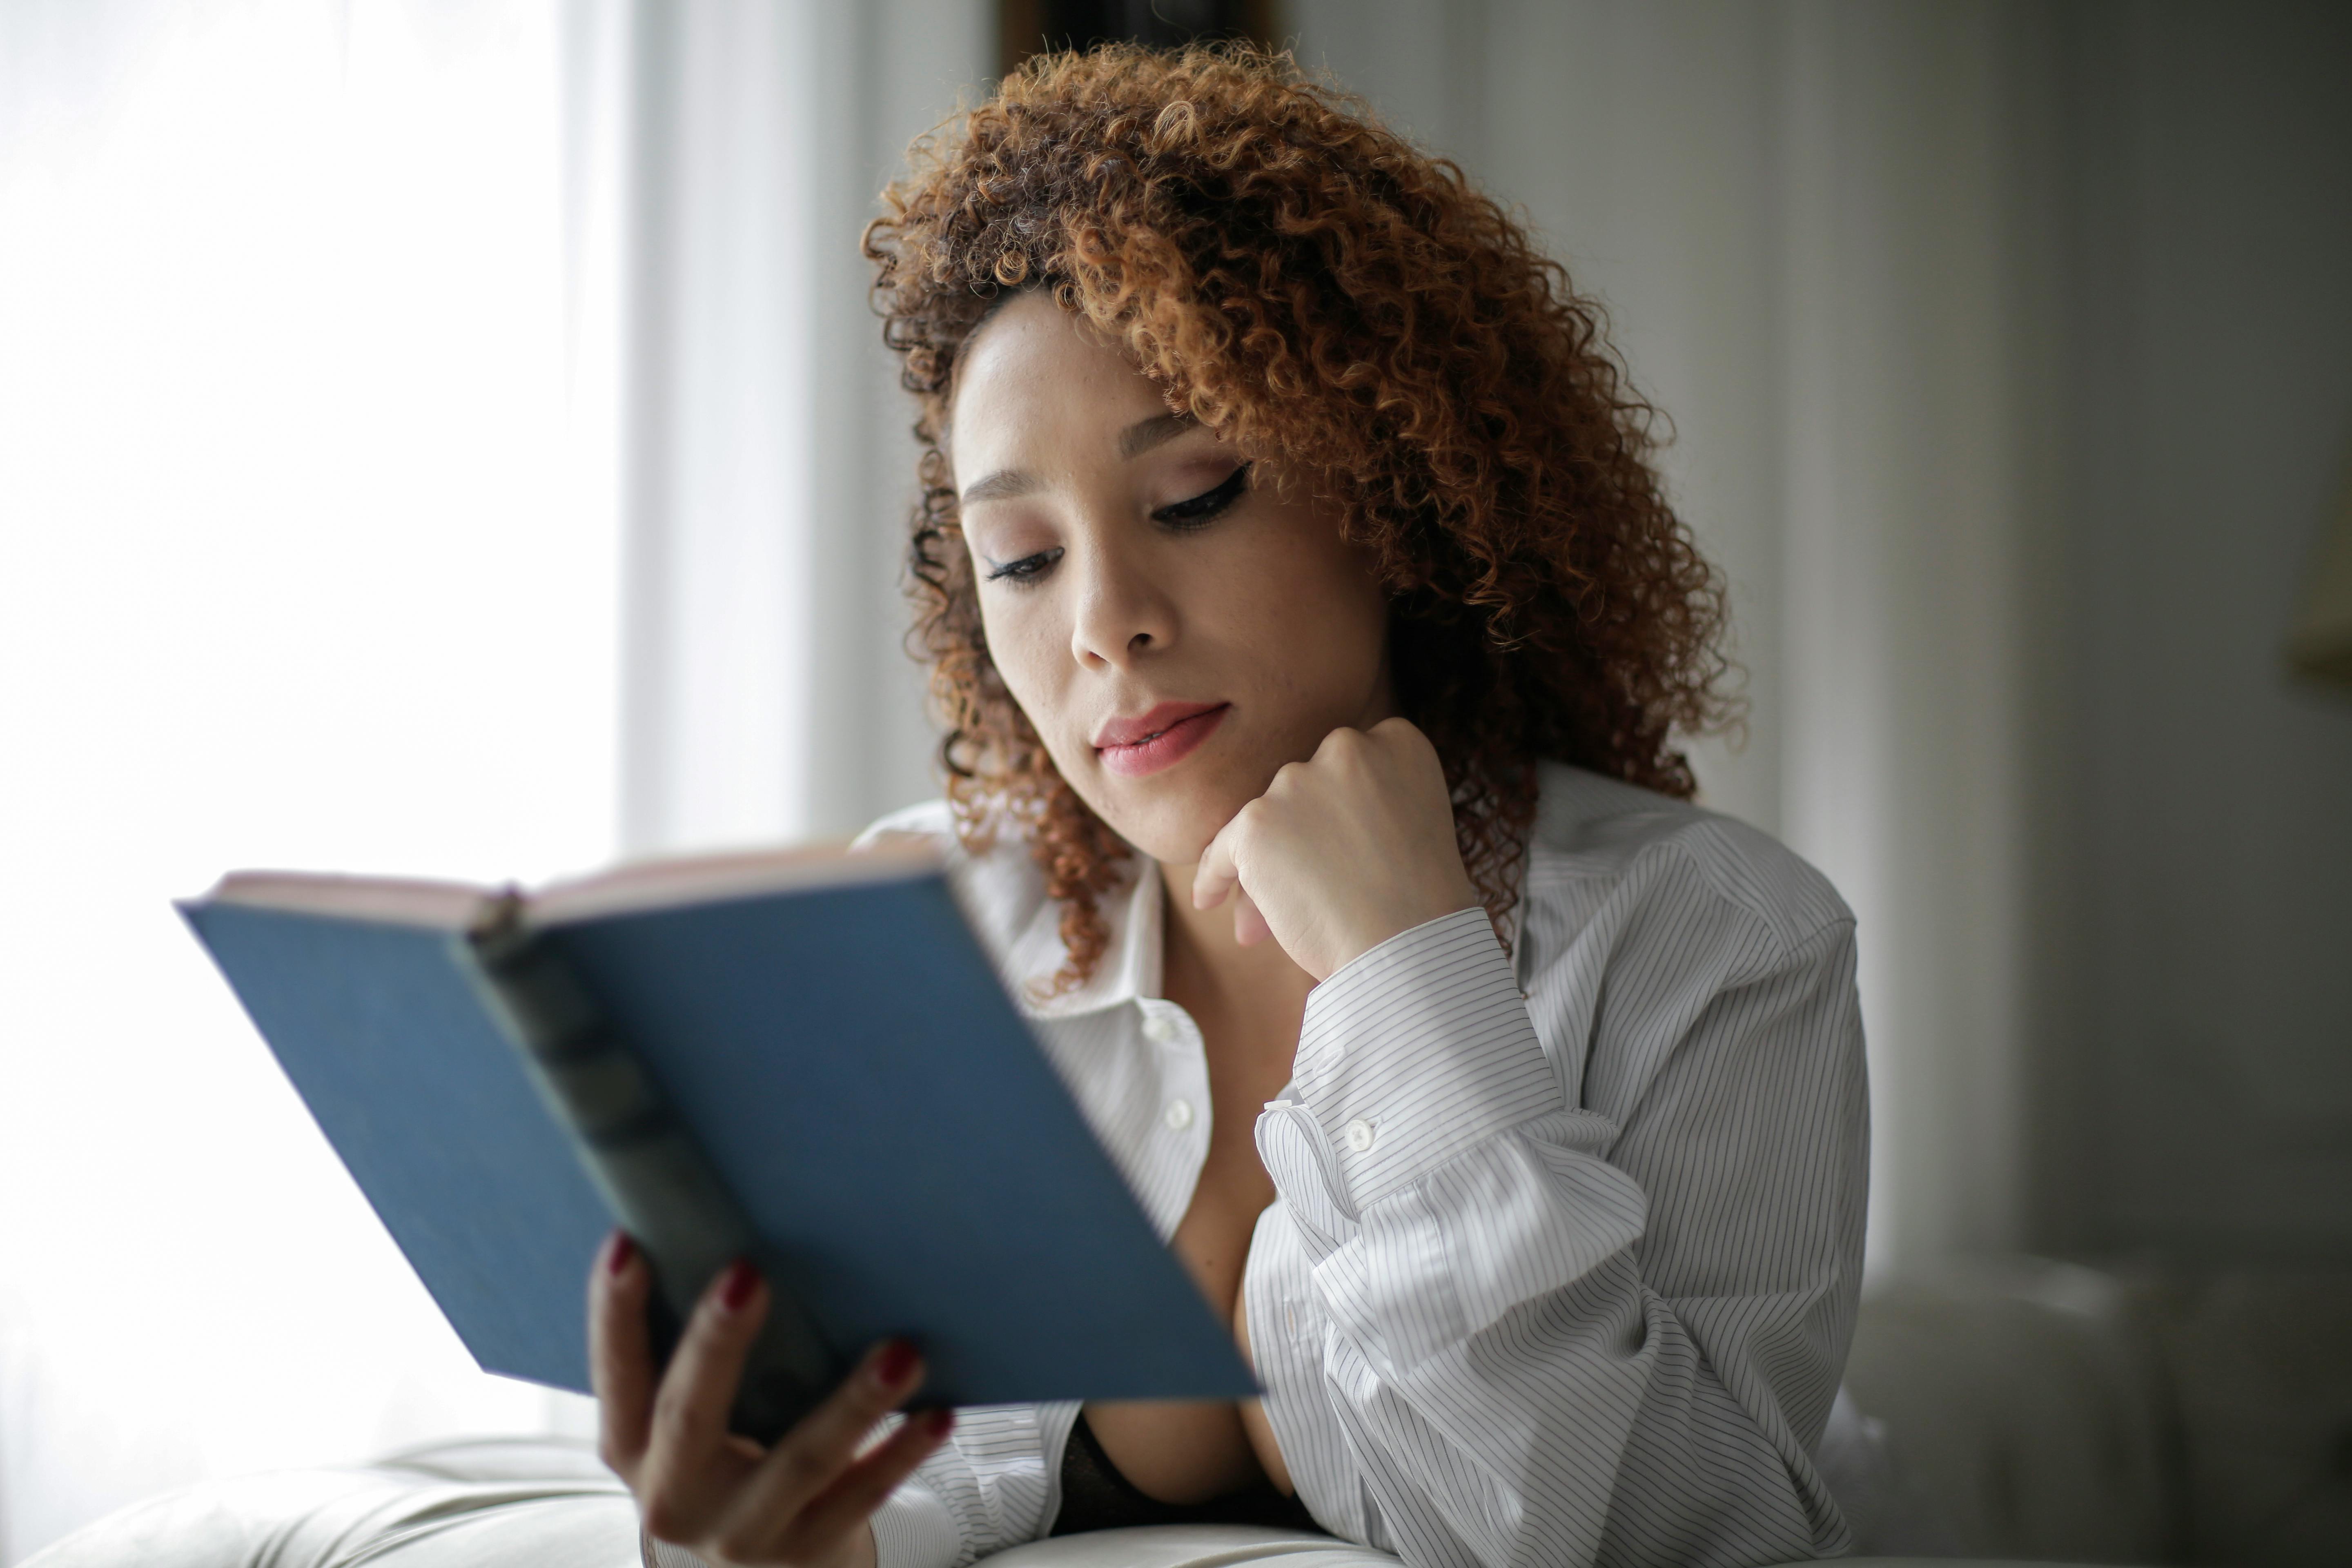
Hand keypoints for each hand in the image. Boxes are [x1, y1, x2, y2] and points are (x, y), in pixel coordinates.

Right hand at [591, 1232, 953, 1567]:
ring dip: (851, 1405)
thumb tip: (730, 1238)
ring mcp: (740, 1532)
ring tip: (898, 1354)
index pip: (615, 1372)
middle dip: (716, 1345)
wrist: (765, 1559)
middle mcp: (673, 1496)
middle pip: (690, 1417)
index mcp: (631, 1444)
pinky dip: (900, 1453)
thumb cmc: (726, 1454)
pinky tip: (935, 1413)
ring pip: (799, 1462)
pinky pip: (861, 1497)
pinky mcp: (805, 1551)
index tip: (626, 1247)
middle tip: (748, 1274)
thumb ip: (694, 1353)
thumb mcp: (690, 1419)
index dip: (613, 1313)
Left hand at [1192, 717, 1478, 980]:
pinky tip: (1208, 899)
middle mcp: (1346, 748)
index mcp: (1397, 742)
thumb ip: (1365, 805)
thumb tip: (1301, 827)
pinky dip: (1214, 875)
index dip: (1338, 806)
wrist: (1409, 942)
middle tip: (1304, 887)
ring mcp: (1297, 781)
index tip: (1338, 841)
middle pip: (1303, 790)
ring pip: (1266, 820)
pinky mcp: (1257, 821)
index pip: (1348, 765)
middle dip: (1296, 836)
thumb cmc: (1420, 904)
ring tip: (1260, 921)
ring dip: (1264, 864)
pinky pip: (1222, 849)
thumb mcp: (1413, 827)